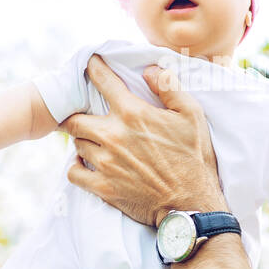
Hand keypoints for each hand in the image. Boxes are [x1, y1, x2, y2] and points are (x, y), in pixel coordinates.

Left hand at [63, 54, 222, 226]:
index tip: (90, 64)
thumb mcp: (192, 115)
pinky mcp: (103, 187)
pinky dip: (77, 166)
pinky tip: (87, 163)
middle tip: (84, 114)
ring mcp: (105, 163)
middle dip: (77, 113)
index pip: (103, 81)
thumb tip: (149, 70)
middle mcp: (113, 136)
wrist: (191, 204)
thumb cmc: (194, 158)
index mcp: (133, 114)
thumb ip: (169, 87)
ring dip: (82, 140)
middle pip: (75, 118)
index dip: (93, 68)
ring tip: (92, 140)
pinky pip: (74, 172)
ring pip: (76, 144)